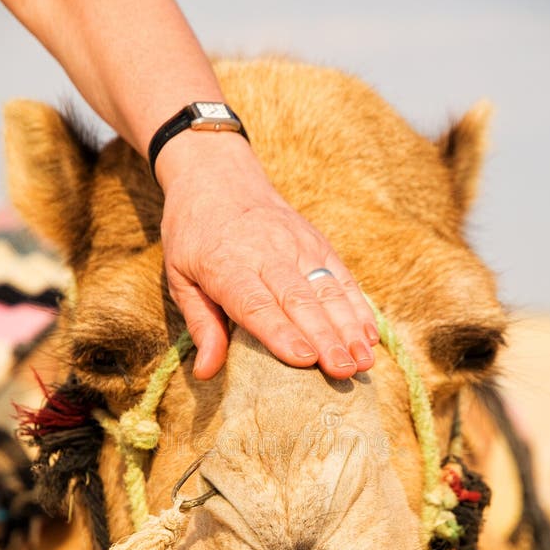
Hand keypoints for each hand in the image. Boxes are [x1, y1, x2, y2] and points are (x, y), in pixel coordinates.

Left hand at [156, 132, 378, 379]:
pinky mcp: (318, 242)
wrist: (217, 176)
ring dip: (348, 328)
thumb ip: (200, 326)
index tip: (305, 359)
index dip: (282, 332)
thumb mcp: (180, 278)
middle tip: (343, 372)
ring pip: (327, 290)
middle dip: (325, 339)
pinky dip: (357, 307)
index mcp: (226, 265)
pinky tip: (369, 336)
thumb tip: (206, 373)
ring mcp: (298, 245)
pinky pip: (342, 278)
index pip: (257, 303)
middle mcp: (267, 253)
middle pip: (300, 300)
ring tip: (363, 361)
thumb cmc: (194, 236)